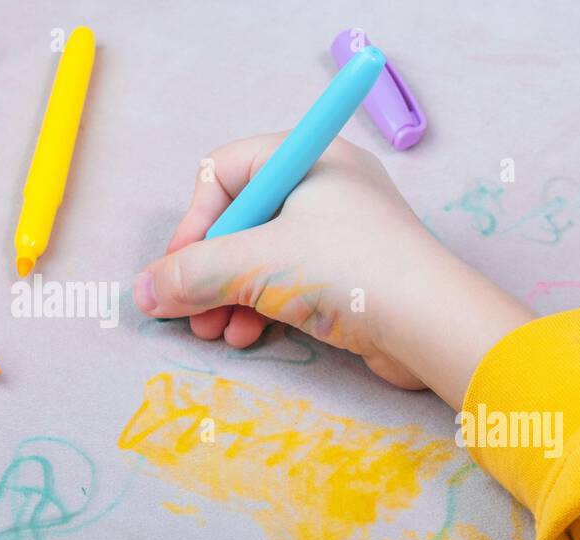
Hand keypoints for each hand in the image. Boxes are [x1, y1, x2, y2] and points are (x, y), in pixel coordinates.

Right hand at [133, 134, 530, 407]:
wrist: (433, 325)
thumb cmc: (349, 271)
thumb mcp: (257, 264)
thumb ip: (194, 274)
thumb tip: (146, 291)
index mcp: (308, 160)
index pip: (226, 173)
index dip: (194, 221)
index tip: (177, 268)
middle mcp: (327, 189)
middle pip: (242, 221)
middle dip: (208, 270)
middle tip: (186, 312)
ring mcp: (343, 236)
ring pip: (264, 259)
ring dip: (229, 297)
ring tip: (214, 332)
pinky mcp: (353, 279)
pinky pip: (292, 285)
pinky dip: (262, 309)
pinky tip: (246, 338)